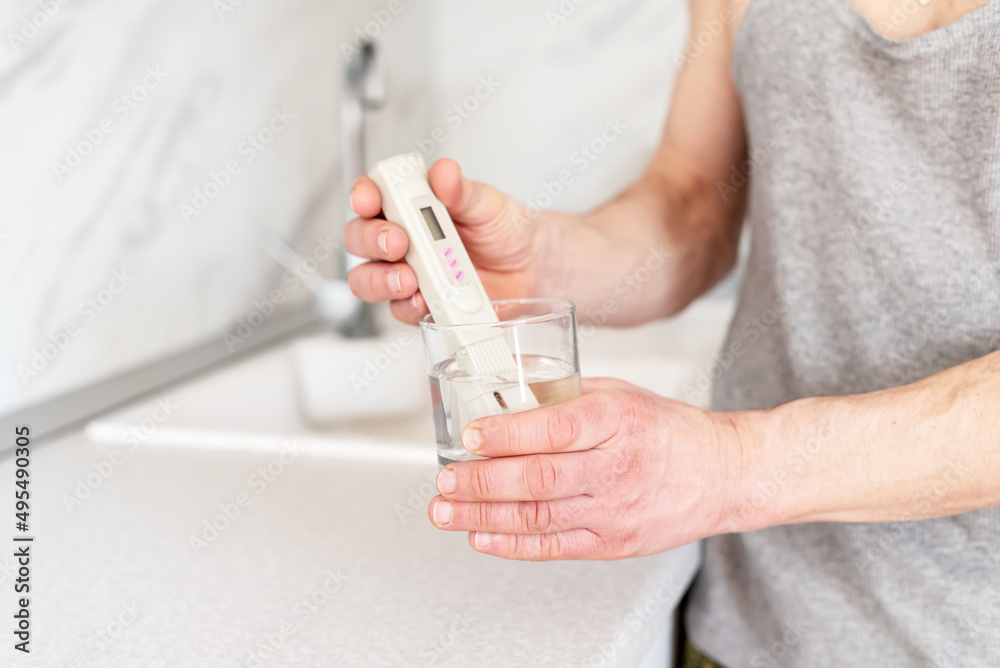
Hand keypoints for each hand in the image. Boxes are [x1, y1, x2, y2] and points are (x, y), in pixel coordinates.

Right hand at [344, 158, 541, 323]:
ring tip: (408, 279)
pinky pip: (398, 309)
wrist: (530, 268)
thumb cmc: (503, 230)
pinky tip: (424, 300)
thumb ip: (462, 190)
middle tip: (399, 243)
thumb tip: (445, 173)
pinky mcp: (418, 303)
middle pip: (360, 238)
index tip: (369, 200)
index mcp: (411, 205)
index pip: (371, 195)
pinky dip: (407, 306)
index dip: (363, 196)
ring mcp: (407, 272)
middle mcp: (401, 238)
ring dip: (381, 279)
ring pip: (367, 278)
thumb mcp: (487, 204)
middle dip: (373, 240)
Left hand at [426, 378, 754, 559]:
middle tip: (444, 478)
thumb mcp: (619, 393)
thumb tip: (505, 389)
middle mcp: (618, 468)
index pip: (555, 429)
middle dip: (481, 481)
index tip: (470, 435)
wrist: (722, 474)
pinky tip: (481, 534)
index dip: (506, 434)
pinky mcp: (614, 543)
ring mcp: (616, 511)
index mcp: (619, 421)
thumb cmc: (669, 430)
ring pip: (539, 517)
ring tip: (446, 510)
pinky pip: (554, 547)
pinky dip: (511, 543)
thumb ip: (563, 393)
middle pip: (539, 479)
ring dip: (483, 515)